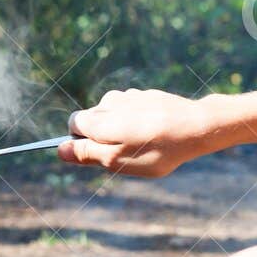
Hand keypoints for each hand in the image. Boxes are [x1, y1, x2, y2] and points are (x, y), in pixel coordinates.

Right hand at [59, 88, 222, 176]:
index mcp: (97, 118)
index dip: (82, 142)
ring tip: (146, 144)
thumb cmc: (156, 149)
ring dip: (122, 129)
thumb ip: (87, 154)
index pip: (73, 124)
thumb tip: (60, 150)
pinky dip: (138, 121)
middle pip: (93, 120)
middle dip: (103, 137)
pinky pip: (132, 110)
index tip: (100, 155)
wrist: (196, 126)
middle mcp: (109, 101)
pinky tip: (157, 132)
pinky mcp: (146, 95)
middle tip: (127, 154)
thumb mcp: (117, 161)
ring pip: (114, 114)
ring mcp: (129, 96)